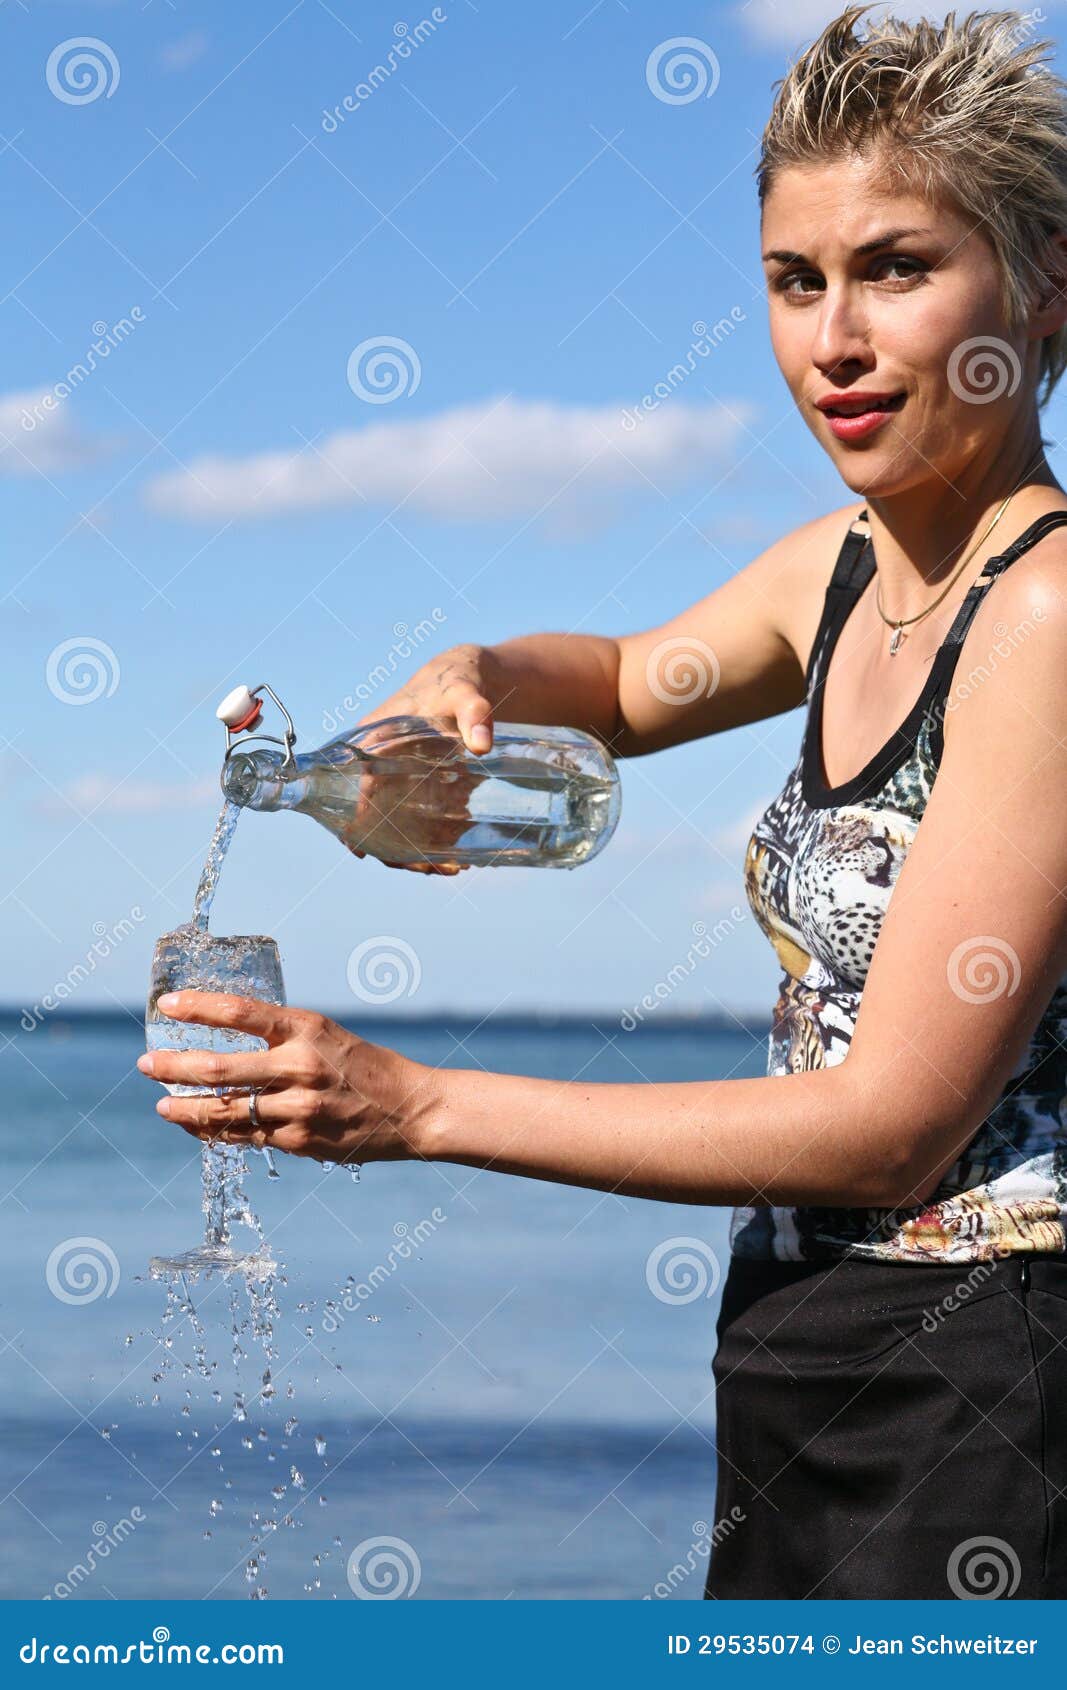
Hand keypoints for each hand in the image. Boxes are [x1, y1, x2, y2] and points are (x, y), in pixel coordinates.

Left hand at [136, 991, 438, 1164]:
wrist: (411, 1109)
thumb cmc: (365, 1066)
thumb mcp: (327, 1035)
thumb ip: (282, 1036)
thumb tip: (225, 1035)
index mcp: (307, 1028)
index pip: (240, 1012)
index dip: (198, 1007)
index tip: (167, 1006)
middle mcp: (300, 1066)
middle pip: (218, 1066)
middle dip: (173, 1066)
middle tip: (146, 1064)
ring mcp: (298, 1107)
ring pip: (223, 1109)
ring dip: (184, 1108)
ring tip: (163, 1104)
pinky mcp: (298, 1140)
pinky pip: (243, 1135)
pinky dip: (213, 1130)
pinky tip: (194, 1125)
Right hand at [350, 643, 498, 874]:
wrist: (478, 679)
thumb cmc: (459, 678)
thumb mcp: (465, 691)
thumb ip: (474, 712)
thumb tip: (482, 744)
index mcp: (373, 740)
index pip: (352, 787)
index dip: (353, 822)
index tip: (364, 849)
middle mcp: (383, 766)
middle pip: (375, 818)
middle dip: (396, 851)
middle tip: (431, 868)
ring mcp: (407, 782)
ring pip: (400, 828)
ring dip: (419, 855)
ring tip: (452, 868)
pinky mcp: (432, 791)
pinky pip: (427, 824)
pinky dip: (439, 845)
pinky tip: (463, 858)